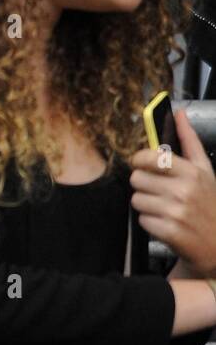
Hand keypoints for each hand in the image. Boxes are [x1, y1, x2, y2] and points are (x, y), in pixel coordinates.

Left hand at [130, 107, 215, 275]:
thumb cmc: (209, 204)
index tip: (145, 166)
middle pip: (137, 179)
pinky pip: (142, 220)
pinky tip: (167, 224)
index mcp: (192, 172)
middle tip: (161, 193)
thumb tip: (178, 112)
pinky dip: (151, 223)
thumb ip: (189, 141)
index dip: (140, 161)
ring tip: (165, 209)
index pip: (149, 157)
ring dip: (147, 205)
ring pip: (136, 199)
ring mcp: (177, 212)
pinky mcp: (169, 231)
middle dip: (145, 186)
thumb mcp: (204, 171)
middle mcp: (185, 191)